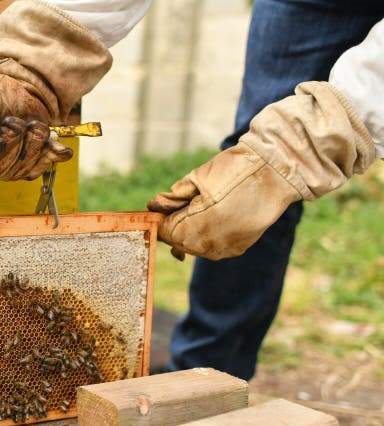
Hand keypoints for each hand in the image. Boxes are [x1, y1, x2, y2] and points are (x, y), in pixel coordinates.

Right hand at [0, 75, 72, 180]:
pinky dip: (49, 154)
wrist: (20, 94)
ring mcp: (3, 169)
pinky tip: (56, 145)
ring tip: (34, 123)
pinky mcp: (24, 168)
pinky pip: (39, 168)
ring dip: (33, 144)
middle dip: (13, 142)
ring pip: (20, 169)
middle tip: (17, 121)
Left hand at [148, 81, 374, 260]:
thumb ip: (173, 196)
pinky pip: (213, 247)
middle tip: (187, 203)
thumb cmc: (236, 169)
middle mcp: (210, 244)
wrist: (278, 172)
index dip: (163, 219)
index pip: (166, 233)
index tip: (165, 207)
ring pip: (196, 247)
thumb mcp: (198, 177)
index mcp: (196, 226)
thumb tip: (153, 206)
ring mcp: (225, 249)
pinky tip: (218, 217)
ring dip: (192, 232)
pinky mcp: (238, 248)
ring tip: (205, 207)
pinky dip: (209, 235)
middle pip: (179, 243)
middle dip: (177, 226)